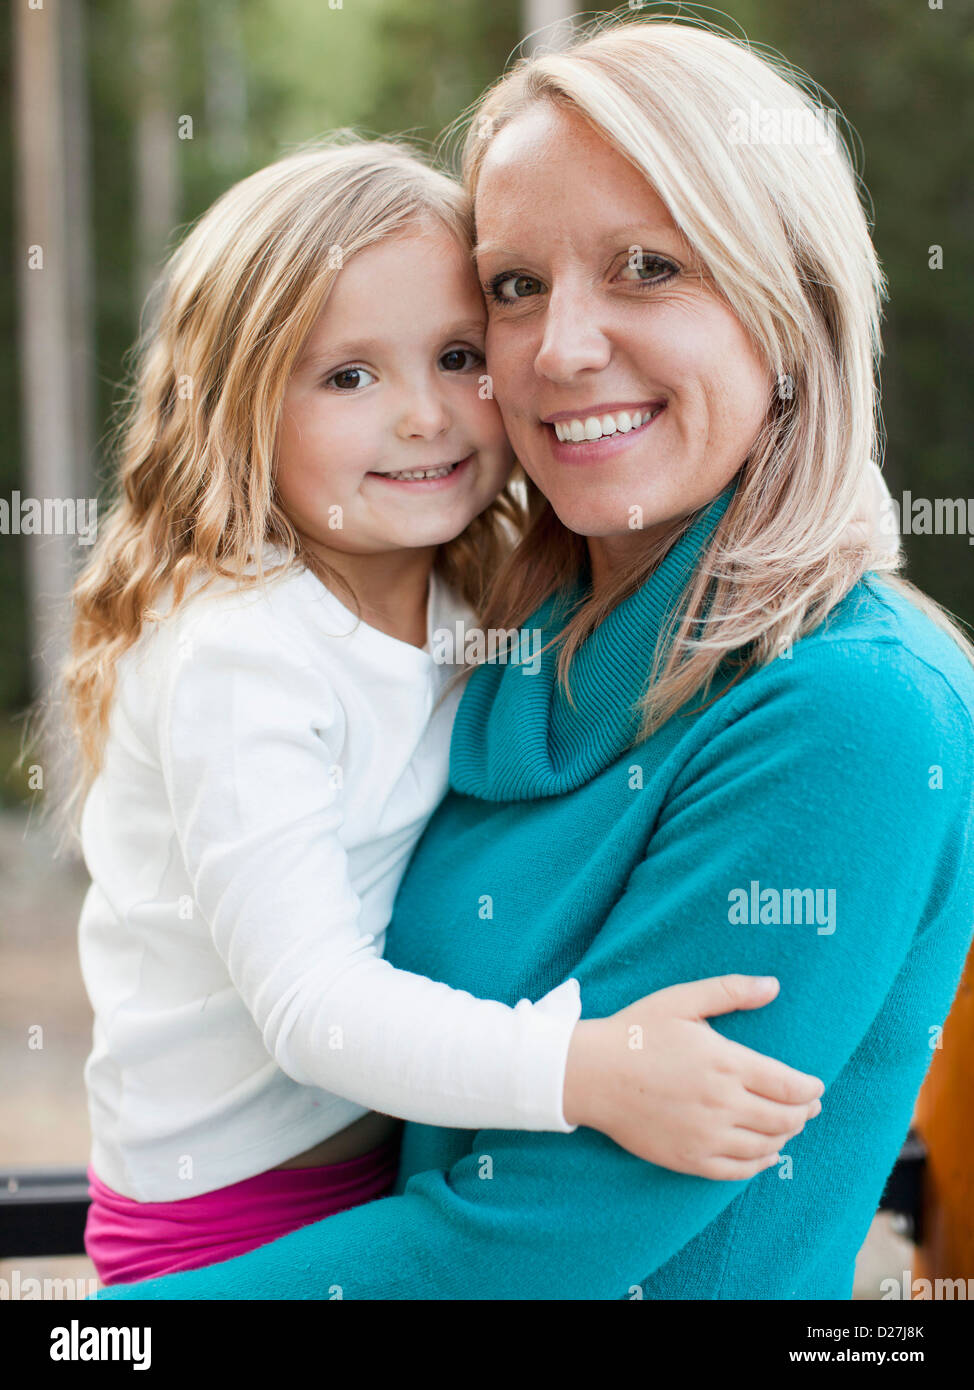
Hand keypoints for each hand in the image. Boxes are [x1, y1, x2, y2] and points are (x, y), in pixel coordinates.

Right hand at [562, 974, 823, 1179]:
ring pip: (765, 1146)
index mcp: (725, 1063)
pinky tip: (766, 1155)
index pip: (788, 1086)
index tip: (816, 1087)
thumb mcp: (681, 1000)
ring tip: (789, 1126)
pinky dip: (760, 1164)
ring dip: (786, 1137)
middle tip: (809, 1107)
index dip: (809, 1089)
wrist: (590, 1074)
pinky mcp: (688, 1158)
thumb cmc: (635, 1032)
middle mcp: (722, 1104)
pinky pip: (737, 1170)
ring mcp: (706, 1136)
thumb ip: (730, 991)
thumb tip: (773, 984)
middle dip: (804, 1113)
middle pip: (784, 1118)